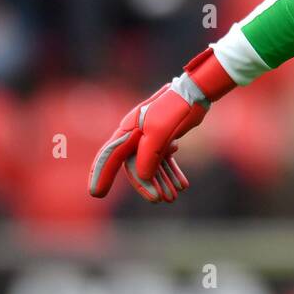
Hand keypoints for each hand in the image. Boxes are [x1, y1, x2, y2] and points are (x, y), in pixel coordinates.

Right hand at [89, 49, 235, 203]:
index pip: (111, 156)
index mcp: (128, 130)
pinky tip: (182, 185)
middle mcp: (135, 134)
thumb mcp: (161, 132)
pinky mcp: (164, 137)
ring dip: (161, 181)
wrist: (197, 92)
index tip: (96, 194)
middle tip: (158, 200)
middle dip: (146, 184)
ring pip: (151, 165)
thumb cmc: (176, 108)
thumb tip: (142, 177)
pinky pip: (164, 160)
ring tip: (172, 197)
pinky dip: (171, 172)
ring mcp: (150, 136)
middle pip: (134, 165)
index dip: (101, 174)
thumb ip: (149, 155)